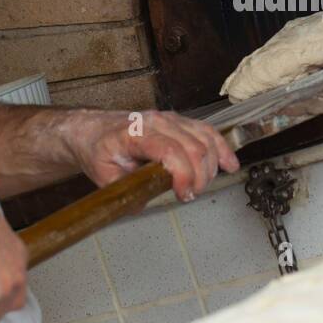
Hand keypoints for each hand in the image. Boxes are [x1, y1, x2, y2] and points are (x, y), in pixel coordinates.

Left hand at [64, 110, 238, 199]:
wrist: (93, 130)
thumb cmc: (98, 149)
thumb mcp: (102, 174)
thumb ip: (125, 190)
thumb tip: (144, 203)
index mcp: (136, 133)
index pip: (170, 150)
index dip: (183, 174)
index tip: (183, 194)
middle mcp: (158, 121)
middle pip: (193, 146)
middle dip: (198, 177)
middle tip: (189, 196)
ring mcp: (172, 119)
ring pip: (205, 139)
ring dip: (210, 166)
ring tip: (200, 186)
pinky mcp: (180, 122)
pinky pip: (207, 132)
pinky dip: (221, 148)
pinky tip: (229, 164)